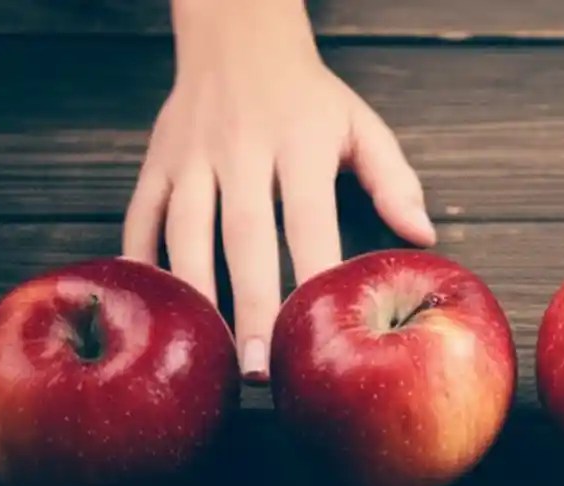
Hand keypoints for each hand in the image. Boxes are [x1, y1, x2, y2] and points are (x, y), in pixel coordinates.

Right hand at [122, 0, 435, 380]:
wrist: (238, 38)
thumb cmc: (310, 99)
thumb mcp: (362, 126)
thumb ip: (394, 180)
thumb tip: (422, 237)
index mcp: (298, 144)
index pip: (308, 218)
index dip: (313, 274)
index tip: (320, 328)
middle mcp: (240, 149)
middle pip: (243, 236)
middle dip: (251, 305)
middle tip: (260, 369)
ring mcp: (191, 156)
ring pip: (184, 233)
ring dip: (198, 296)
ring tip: (214, 352)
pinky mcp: (156, 161)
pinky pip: (141, 216)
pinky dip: (142, 263)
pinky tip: (161, 310)